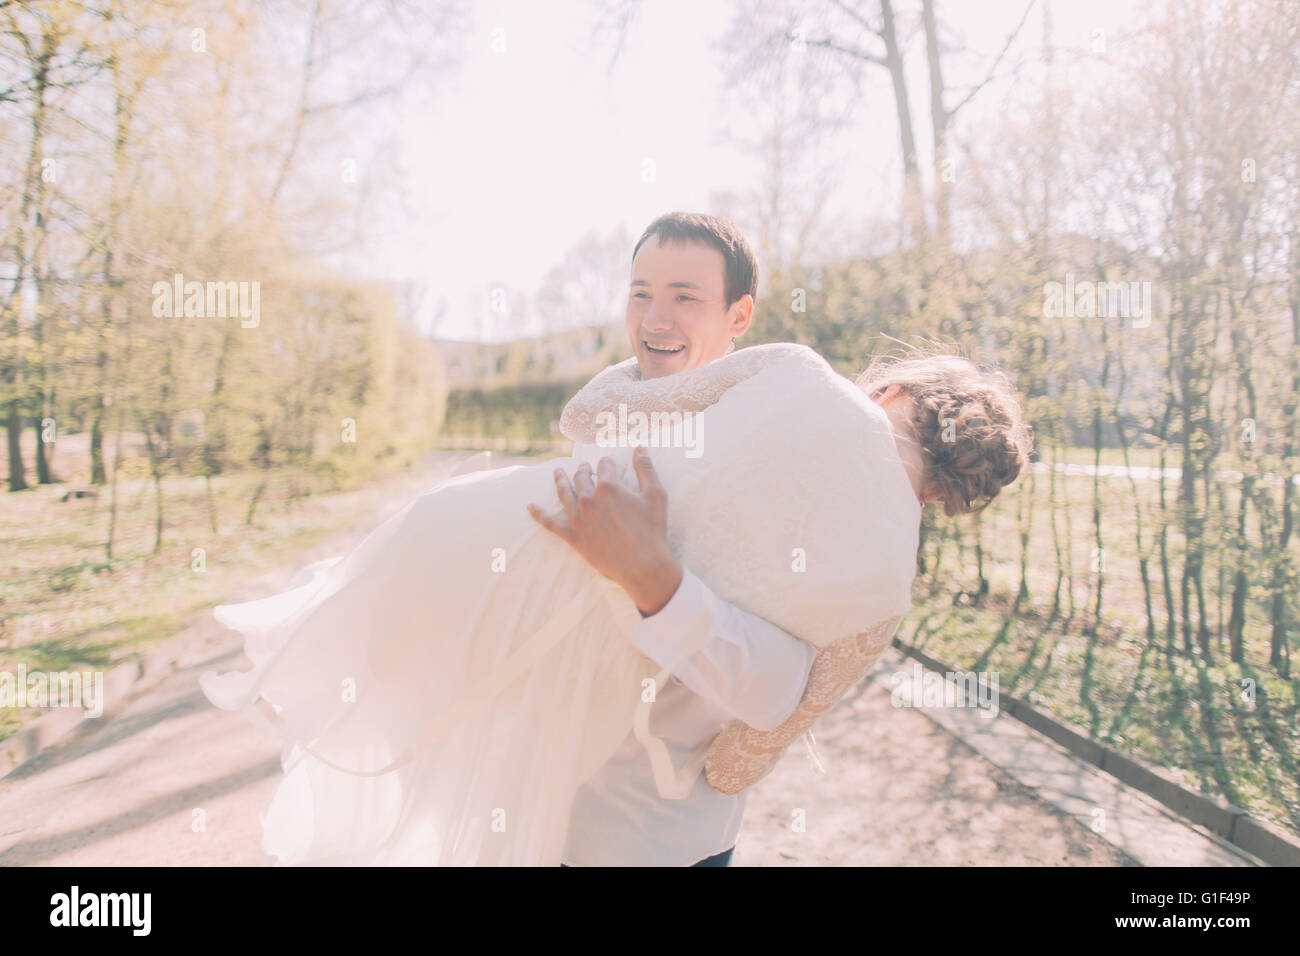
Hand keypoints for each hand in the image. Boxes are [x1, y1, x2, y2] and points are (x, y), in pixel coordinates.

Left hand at [527, 446, 683, 616]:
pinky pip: (550, 523)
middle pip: (581, 476)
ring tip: (557, 472)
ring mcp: (578, 518)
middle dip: (584, 470)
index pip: (604, 465)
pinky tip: (530, 507)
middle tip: (584, 468)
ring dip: (560, 480)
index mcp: (608, 486)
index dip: (608, 463)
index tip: (609, 465)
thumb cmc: (652, 530)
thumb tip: (640, 448)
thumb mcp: (656, 495)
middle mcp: (588, 499)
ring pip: (564, 493)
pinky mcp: (572, 536)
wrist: (643, 565)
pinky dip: (539, 514)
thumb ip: (646, 469)